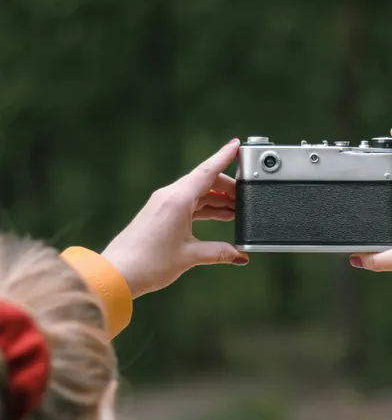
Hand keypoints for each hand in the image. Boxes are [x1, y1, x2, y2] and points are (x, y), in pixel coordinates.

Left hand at [102, 138, 248, 298]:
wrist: (117, 275)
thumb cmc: (148, 263)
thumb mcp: (190, 256)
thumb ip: (219, 252)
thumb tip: (240, 255)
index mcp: (177, 199)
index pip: (207, 171)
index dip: (224, 157)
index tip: (236, 145)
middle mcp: (169, 196)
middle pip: (205, 182)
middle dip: (227, 187)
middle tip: (245, 197)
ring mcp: (163, 204)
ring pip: (197, 194)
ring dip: (217, 199)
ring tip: (236, 209)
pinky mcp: (160, 214)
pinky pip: (188, 204)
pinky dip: (205, 208)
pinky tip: (218, 216)